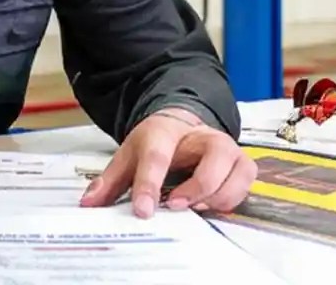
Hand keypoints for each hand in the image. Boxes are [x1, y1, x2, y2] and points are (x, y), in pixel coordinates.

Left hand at [80, 108, 256, 217]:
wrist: (181, 125)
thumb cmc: (155, 144)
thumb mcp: (128, 156)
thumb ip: (109, 181)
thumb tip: (88, 203)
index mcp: (164, 131)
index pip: (158, 155)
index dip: (150, 184)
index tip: (143, 210)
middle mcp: (202, 136)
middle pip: (214, 155)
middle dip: (198, 186)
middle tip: (176, 206)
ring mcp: (226, 147)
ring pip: (237, 170)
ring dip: (217, 195)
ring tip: (194, 208)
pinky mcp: (241, 162)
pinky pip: (247, 182)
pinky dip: (232, 198)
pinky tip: (211, 206)